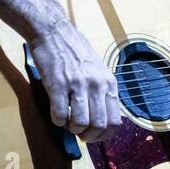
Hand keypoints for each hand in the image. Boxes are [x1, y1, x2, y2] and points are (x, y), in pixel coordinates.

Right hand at [28, 21, 121, 143]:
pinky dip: (57, 121)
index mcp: (109, 82)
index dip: (104, 135)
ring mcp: (78, 84)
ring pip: (80, 123)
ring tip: (67, 122)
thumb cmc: (76, 51)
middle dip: (88, 136)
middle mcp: (97, 84)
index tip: (94, 135)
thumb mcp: (98, 70)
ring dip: (72, 129)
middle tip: (80, 132)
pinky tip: (56, 114)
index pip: (115, 121)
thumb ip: (102, 92)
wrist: (54, 32)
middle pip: (99, 125)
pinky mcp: (58, 84)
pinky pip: (60, 114)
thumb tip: (101, 120)